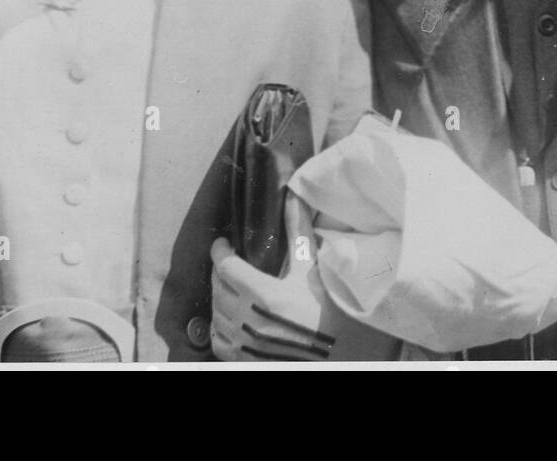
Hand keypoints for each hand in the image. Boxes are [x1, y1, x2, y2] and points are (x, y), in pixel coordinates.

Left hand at [209, 237, 400, 361]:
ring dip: (218, 298)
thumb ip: (298, 232)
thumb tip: (292, 196)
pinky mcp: (246, 360)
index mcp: (265, 296)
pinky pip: (219, 343)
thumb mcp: (313, 270)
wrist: (340, 352)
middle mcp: (250, 322)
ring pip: (216, 315)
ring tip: (229, 287)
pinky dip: (219, 327)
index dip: (220, 252)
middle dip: (220, 272)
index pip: (227, 268)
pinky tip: (230, 318)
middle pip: (218, 289)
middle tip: (228, 262)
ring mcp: (246, 344)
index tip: (223, 244)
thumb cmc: (330, 309)